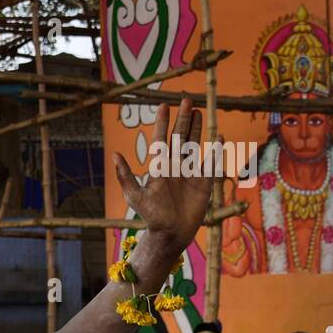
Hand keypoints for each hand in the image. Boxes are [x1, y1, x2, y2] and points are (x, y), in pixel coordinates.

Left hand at [113, 98, 211, 252]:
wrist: (171, 233)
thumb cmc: (151, 215)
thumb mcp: (135, 196)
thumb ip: (126, 176)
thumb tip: (114, 154)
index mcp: (159, 167)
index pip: (161, 139)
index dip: (162, 123)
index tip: (164, 105)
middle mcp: (174, 166)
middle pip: (179, 137)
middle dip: (183, 119)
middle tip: (187, 99)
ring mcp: (190, 173)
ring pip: (193, 145)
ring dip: (196, 128)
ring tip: (198, 111)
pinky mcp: (204, 182)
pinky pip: (211, 163)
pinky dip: (216, 150)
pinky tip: (218, 136)